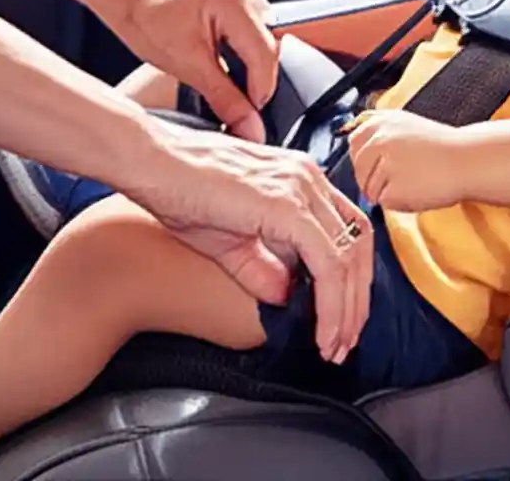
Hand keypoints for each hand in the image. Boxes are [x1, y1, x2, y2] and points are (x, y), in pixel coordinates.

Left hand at [103, 0, 278, 141]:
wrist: (133, 0)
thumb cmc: (149, 25)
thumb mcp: (188, 68)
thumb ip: (225, 100)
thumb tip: (252, 128)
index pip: (264, 52)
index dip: (261, 88)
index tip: (251, 112)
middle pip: (269, 46)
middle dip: (258, 78)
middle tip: (241, 102)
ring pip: (268, 38)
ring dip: (255, 64)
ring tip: (232, 78)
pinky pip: (260, 27)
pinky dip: (250, 49)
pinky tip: (232, 58)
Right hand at [121, 123, 373, 364]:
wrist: (149, 165)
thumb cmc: (178, 192)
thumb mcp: (229, 242)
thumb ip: (263, 267)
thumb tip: (287, 295)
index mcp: (300, 179)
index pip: (348, 231)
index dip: (352, 279)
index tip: (343, 317)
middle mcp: (309, 178)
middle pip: (360, 245)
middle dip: (357, 300)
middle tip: (345, 340)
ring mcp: (302, 189)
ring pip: (349, 258)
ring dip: (347, 309)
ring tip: (335, 345)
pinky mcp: (288, 207)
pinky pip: (328, 263)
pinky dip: (331, 303)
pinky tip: (322, 331)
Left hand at [348, 110, 468, 211]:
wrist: (469, 161)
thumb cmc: (442, 146)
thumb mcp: (405, 124)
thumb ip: (378, 128)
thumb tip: (352, 137)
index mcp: (380, 123)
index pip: (354, 144)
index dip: (365, 159)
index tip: (380, 164)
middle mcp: (379, 140)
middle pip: (359, 170)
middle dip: (372, 180)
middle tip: (400, 179)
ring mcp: (384, 165)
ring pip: (370, 189)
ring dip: (389, 192)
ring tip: (416, 181)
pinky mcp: (393, 187)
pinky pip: (385, 202)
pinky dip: (399, 202)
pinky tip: (418, 191)